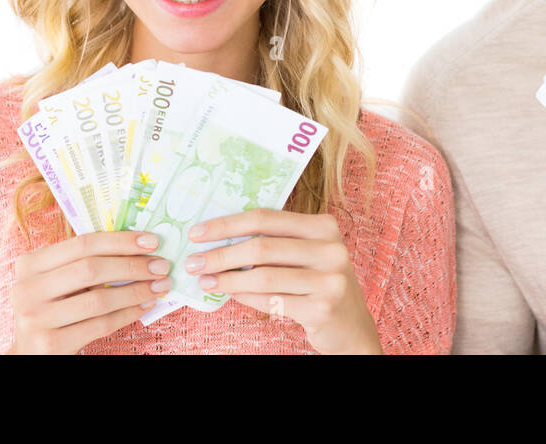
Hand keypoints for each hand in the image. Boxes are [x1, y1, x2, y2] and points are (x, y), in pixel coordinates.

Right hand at [8, 231, 172, 353]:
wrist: (30, 350)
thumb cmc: (52, 306)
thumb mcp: (57, 279)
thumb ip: (84, 261)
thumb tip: (139, 245)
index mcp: (30, 264)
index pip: (82, 243)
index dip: (120, 241)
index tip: (152, 241)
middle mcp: (27, 289)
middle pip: (91, 269)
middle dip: (132, 266)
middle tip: (161, 266)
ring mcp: (36, 318)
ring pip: (99, 299)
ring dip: (136, 291)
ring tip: (160, 286)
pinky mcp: (51, 344)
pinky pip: (100, 324)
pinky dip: (128, 313)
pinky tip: (145, 306)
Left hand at [185, 209, 380, 354]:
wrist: (351, 326)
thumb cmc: (319, 284)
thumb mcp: (306, 255)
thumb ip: (275, 243)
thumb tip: (219, 239)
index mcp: (324, 226)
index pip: (266, 218)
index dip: (228, 224)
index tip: (198, 233)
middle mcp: (331, 249)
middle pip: (262, 247)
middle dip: (221, 255)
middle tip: (194, 262)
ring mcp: (329, 280)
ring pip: (263, 276)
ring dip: (228, 279)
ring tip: (205, 281)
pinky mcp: (322, 308)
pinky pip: (271, 301)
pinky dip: (245, 297)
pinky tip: (230, 294)